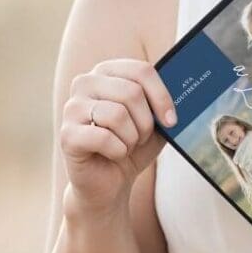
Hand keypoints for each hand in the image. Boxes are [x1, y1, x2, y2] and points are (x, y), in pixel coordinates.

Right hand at [60, 58, 176, 216]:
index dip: (162, 96)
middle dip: (146, 122)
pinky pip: (102, 137)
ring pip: (117, 114)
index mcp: (108, 71)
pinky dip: (118, 151)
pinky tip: (113, 154)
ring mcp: (72, 108)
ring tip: (126, 145)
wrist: (109, 182)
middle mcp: (85, 82)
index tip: (172, 120)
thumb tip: (185, 90)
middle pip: (131, 92)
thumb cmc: (132, 145)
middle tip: (142, 137)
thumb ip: (164, 103)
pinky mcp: (67, 134)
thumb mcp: (155, 121)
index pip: (141, 70)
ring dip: (132, 138)